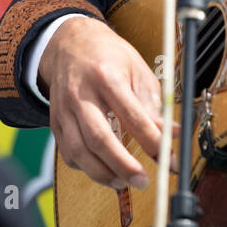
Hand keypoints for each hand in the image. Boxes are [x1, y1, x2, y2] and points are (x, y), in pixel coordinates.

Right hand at [39, 16, 172, 190]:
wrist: (69, 44)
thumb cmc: (109, 56)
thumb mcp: (138, 69)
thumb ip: (153, 104)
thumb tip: (171, 133)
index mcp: (107, 76)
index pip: (132, 115)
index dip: (152, 141)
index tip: (169, 159)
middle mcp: (81, 94)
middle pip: (100, 138)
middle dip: (124, 165)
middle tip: (143, 180)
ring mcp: (64, 110)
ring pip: (79, 151)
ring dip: (103, 173)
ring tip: (124, 182)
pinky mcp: (55, 122)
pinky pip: (68, 153)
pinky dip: (86, 167)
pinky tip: (103, 170)